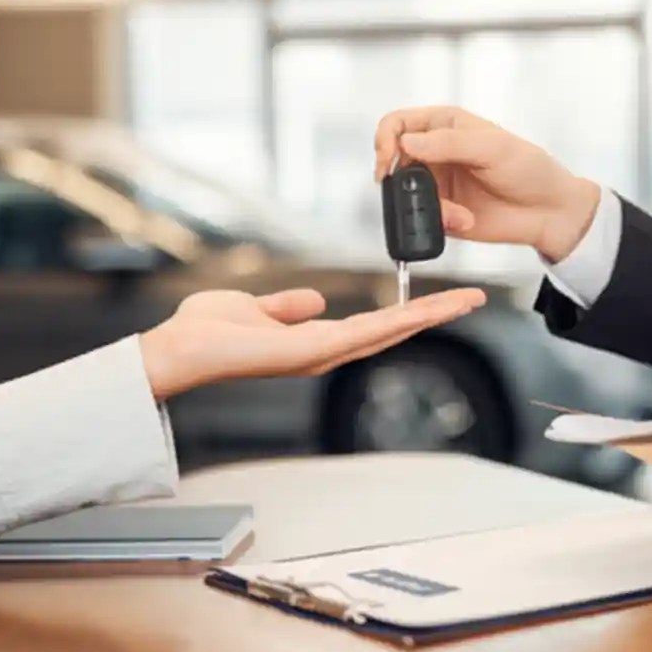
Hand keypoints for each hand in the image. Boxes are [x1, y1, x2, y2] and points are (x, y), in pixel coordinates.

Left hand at [138, 288, 485, 399]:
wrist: (178, 348)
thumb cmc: (205, 332)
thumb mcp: (255, 306)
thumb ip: (286, 305)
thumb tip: (313, 299)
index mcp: (315, 340)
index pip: (374, 325)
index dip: (408, 313)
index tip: (440, 301)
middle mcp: (325, 351)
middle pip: (392, 330)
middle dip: (434, 315)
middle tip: (474, 298)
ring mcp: (321, 353)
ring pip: (388, 332)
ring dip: (429, 317)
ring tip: (466, 301)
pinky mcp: (310, 351)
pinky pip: (363, 332)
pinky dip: (397, 321)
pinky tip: (423, 312)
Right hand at [374, 106, 601, 262]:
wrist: (549, 213)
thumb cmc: (530, 170)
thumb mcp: (493, 147)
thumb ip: (449, 143)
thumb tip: (407, 142)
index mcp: (446, 125)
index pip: (398, 123)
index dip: (386, 138)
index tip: (390, 158)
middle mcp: (436, 153)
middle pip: (393, 160)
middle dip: (397, 178)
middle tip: (404, 191)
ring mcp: (437, 184)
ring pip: (405, 194)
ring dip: (424, 204)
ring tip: (455, 212)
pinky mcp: (442, 212)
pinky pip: (423, 218)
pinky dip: (440, 221)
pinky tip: (465, 220)